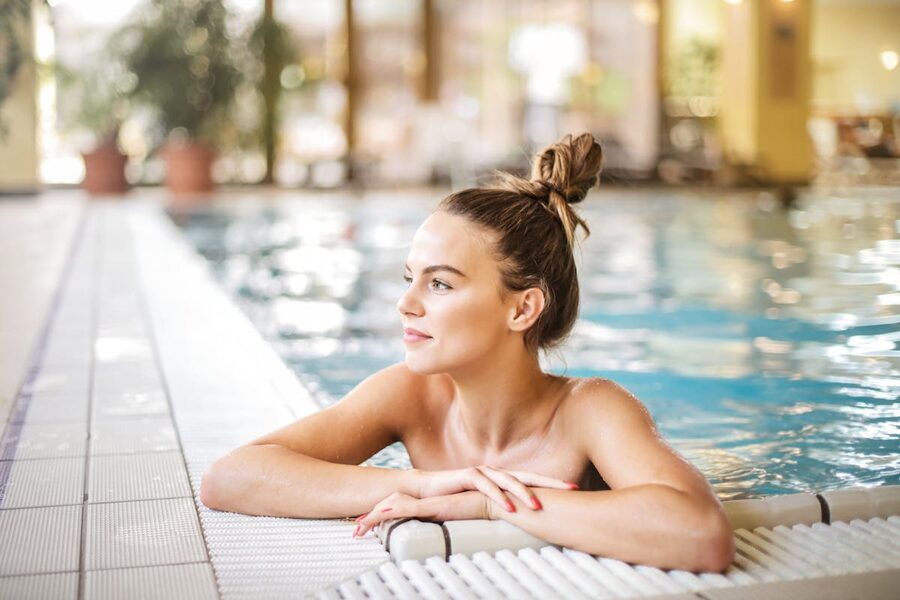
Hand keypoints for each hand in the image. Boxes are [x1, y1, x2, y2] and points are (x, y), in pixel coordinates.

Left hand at [352, 490, 491, 537]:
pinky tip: (374, 518)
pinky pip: (403, 509)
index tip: (369, 527)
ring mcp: (426, 503)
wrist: (493, 502)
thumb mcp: (460, 523)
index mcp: (430, 506)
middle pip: (390, 505)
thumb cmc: (481, 512)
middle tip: (356, 530)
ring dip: (372, 518)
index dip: (383, 516)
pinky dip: (386, 514)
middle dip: (371, 518)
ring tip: (358, 529)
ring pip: (391, 507)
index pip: (400, 508)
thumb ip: (450, 528)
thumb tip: (445, 542)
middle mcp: (425, 502)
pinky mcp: (430, 506)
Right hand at [415, 465, 577, 514]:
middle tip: (571, 488)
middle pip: (528, 476)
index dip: (553, 483)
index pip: (533, 479)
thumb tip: (526, 520)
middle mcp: (496, 473)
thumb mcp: (483, 504)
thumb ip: (502, 507)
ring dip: (524, 493)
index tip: (576, 487)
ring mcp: (482, 472)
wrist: (426, 491)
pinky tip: (508, 507)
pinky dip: (498, 496)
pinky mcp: (466, 476)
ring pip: (508, 480)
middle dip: (550, 482)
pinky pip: (485, 486)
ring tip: (538, 506)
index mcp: (503, 478)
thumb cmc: (457, 498)